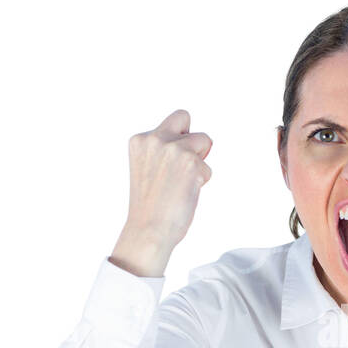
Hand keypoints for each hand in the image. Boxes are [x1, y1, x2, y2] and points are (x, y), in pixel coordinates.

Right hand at [111, 109, 212, 276]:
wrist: (148, 230)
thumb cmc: (150, 206)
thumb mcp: (146, 167)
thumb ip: (161, 150)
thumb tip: (194, 141)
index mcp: (139, 140)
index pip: (170, 123)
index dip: (176, 141)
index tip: (169, 165)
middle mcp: (155, 139)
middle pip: (184, 117)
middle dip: (190, 136)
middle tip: (184, 165)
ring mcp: (173, 149)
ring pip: (204, 140)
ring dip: (199, 163)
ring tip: (183, 183)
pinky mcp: (191, 163)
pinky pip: (208, 168)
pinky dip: (202, 182)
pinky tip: (186, 193)